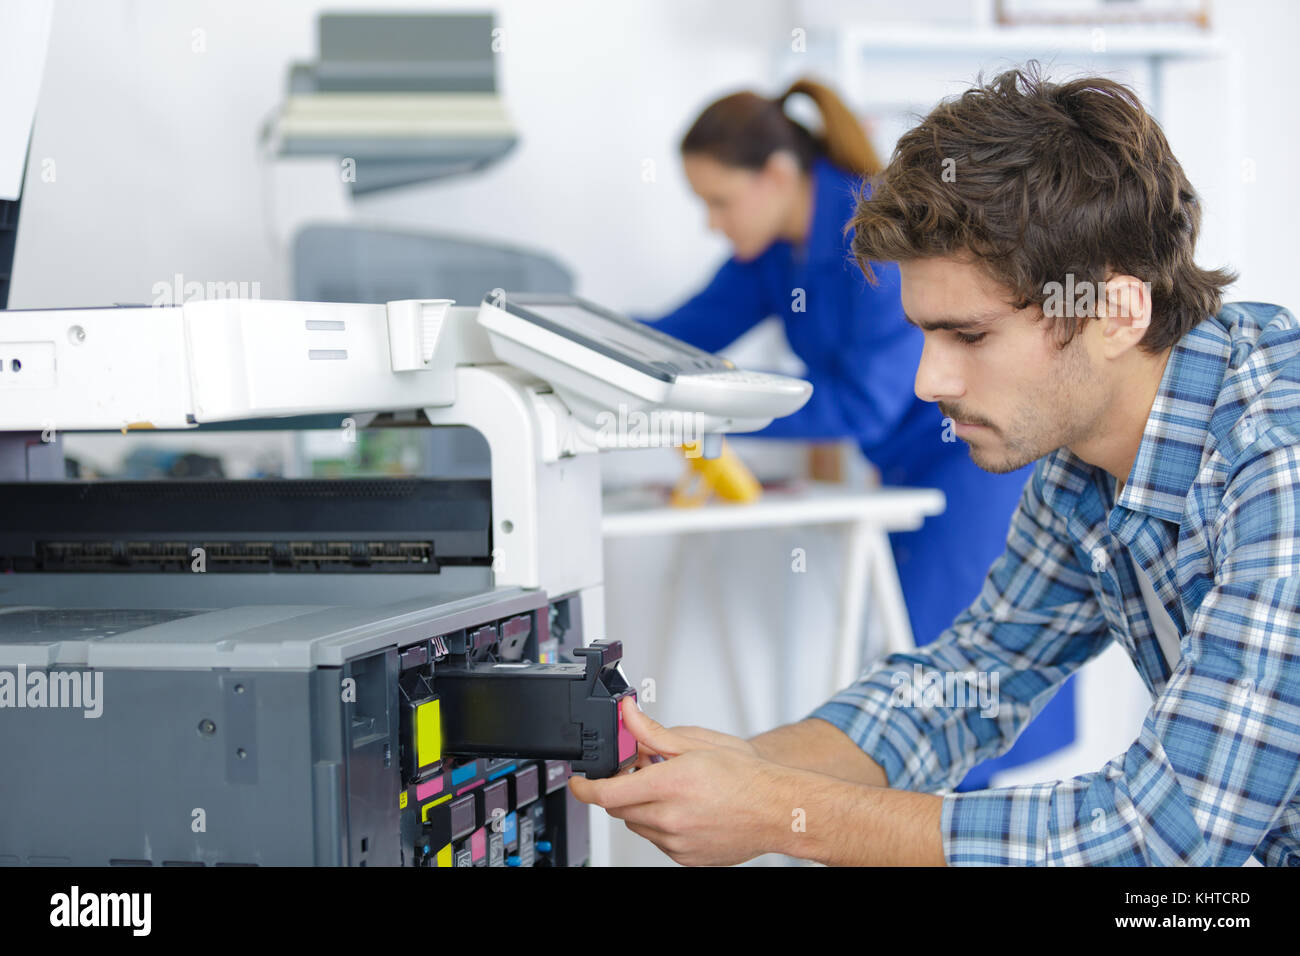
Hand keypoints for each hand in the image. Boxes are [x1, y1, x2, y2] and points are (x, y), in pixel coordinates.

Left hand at [569, 697, 794, 865]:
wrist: (778, 810)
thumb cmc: (747, 776)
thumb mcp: (696, 743)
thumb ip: (653, 732)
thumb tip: (627, 714)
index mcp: (671, 785)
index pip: (608, 793)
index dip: (585, 788)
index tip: (577, 782)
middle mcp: (671, 818)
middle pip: (620, 808)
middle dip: (623, 789)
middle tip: (643, 771)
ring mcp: (677, 843)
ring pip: (638, 824)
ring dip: (642, 806)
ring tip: (671, 788)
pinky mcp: (685, 859)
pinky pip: (658, 840)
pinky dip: (661, 824)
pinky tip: (685, 809)